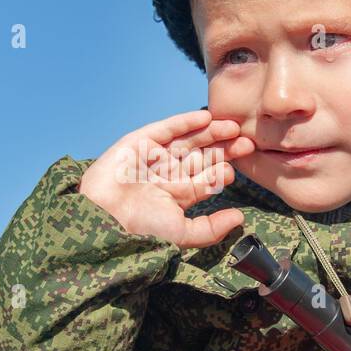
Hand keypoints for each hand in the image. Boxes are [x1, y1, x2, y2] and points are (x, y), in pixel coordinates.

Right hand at [78, 109, 255, 248]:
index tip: (238, 169)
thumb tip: (240, 218)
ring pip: (187, 141)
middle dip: (223, 150)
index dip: (223, 172)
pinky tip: (206, 118)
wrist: (103, 217)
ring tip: (232, 128)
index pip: (204, 179)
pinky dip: (185, 122)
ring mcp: (152, 156)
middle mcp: (165, 174)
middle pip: (200, 157)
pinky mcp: (139, 142)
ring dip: (210, 133)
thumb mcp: (182, 232)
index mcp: (175, 195)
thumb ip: (211, 228)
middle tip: (247, 143)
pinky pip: (166, 128)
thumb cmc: (139, 229)